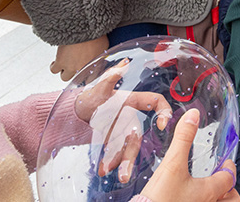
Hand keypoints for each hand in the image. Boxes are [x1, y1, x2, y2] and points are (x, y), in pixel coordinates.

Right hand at [52, 36, 108, 81]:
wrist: (85, 28)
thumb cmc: (96, 34)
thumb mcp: (104, 46)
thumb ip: (102, 55)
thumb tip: (102, 56)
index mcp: (94, 67)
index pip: (90, 80)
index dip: (86, 76)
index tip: (84, 73)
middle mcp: (82, 70)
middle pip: (76, 80)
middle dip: (75, 73)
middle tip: (74, 65)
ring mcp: (70, 67)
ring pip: (64, 76)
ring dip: (64, 70)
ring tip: (64, 63)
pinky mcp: (60, 61)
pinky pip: (54, 70)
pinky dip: (53, 66)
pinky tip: (55, 62)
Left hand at [75, 58, 174, 182]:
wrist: (75, 113)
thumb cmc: (90, 97)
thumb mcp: (97, 88)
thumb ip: (110, 77)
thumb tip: (123, 64)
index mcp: (132, 101)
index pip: (155, 102)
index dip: (163, 111)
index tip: (162, 124)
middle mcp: (130, 117)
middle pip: (137, 136)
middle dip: (133, 154)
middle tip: (128, 170)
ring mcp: (122, 130)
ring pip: (127, 148)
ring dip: (123, 163)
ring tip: (119, 176)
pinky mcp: (113, 140)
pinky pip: (115, 153)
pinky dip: (110, 162)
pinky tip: (103, 170)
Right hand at [141, 111, 239, 201]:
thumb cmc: (159, 199)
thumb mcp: (172, 164)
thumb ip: (183, 139)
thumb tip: (193, 116)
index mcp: (209, 191)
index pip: (229, 178)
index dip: (230, 168)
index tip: (227, 162)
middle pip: (231, 198)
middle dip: (229, 189)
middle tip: (221, 179)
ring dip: (218, 198)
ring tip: (208, 190)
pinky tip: (191, 198)